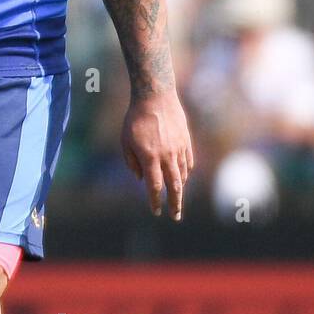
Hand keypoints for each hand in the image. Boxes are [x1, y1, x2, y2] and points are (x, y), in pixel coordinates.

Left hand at [121, 89, 194, 219]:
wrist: (155, 97)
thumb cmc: (135, 119)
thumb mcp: (125, 141)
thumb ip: (133, 163)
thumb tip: (143, 179)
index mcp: (150, 157)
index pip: (154, 186)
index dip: (155, 201)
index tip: (156, 211)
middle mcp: (167, 156)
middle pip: (174, 186)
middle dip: (175, 204)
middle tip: (175, 216)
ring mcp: (179, 148)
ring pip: (183, 175)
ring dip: (179, 188)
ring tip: (176, 196)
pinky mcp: (186, 141)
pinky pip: (188, 162)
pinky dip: (185, 172)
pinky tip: (182, 176)